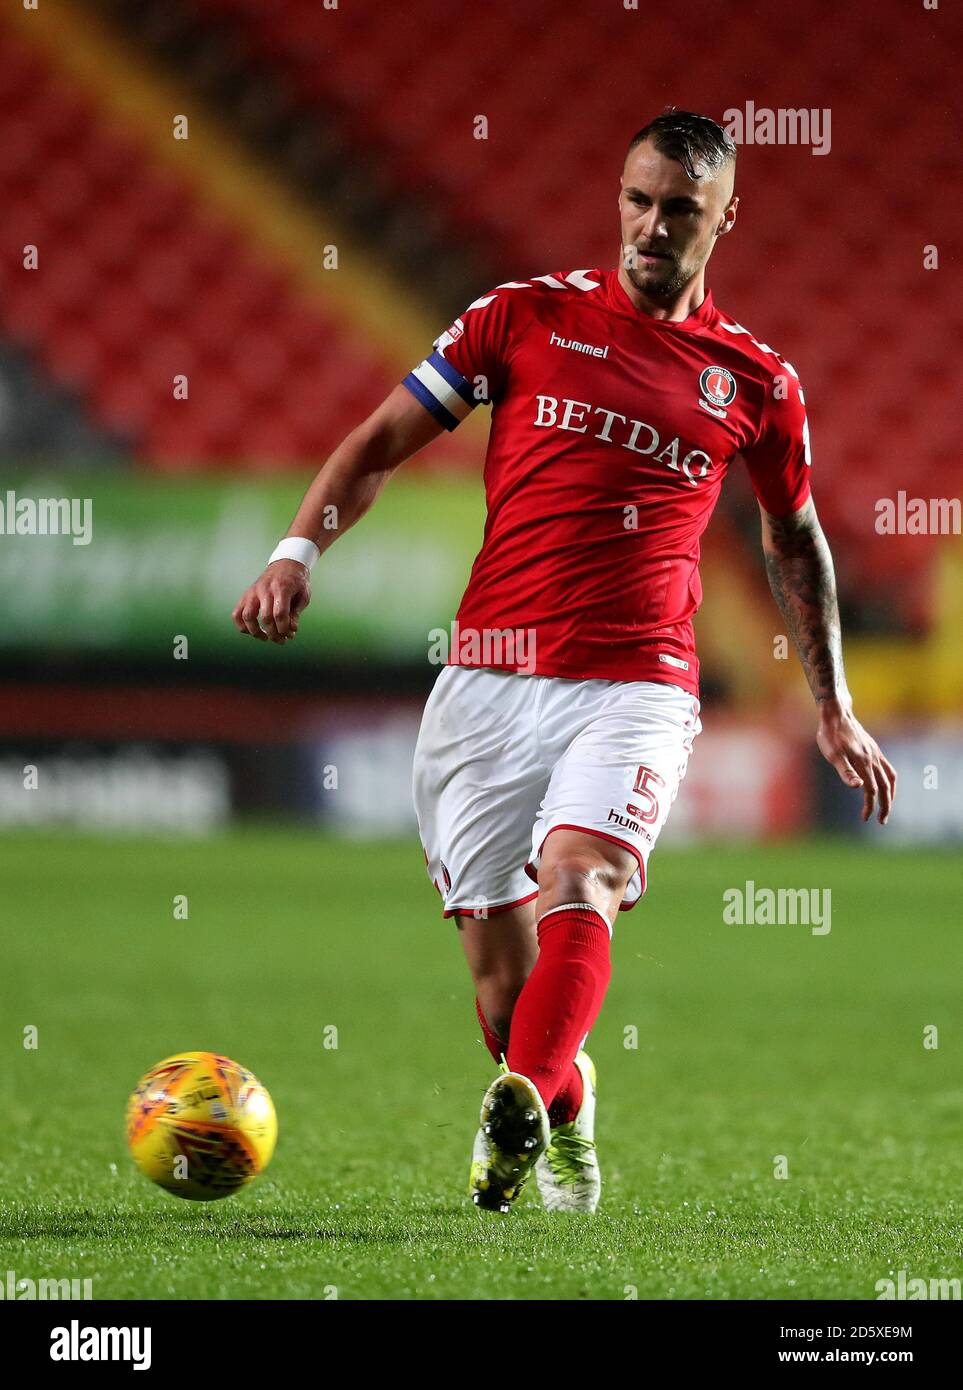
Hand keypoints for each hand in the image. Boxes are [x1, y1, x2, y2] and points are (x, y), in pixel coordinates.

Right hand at [232, 559, 310, 643]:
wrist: (286, 564)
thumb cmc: (296, 582)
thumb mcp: (303, 595)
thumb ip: (296, 613)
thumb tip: (290, 630)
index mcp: (282, 588)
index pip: (279, 614)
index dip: (284, 628)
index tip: (289, 634)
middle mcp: (265, 589)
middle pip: (265, 617)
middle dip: (274, 633)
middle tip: (282, 640)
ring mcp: (253, 592)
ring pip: (247, 616)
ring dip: (255, 632)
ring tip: (265, 637)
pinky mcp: (246, 595)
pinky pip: (237, 613)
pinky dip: (241, 625)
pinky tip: (252, 631)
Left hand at [816, 698, 896, 823]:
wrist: (836, 714)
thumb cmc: (830, 735)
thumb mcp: (833, 755)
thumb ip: (846, 771)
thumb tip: (859, 787)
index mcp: (864, 762)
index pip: (872, 789)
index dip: (870, 805)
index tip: (865, 818)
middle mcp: (874, 759)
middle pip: (885, 786)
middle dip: (886, 805)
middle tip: (882, 821)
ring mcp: (875, 754)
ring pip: (890, 777)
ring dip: (890, 794)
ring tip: (886, 806)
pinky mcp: (874, 749)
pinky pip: (888, 768)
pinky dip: (889, 780)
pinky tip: (884, 784)